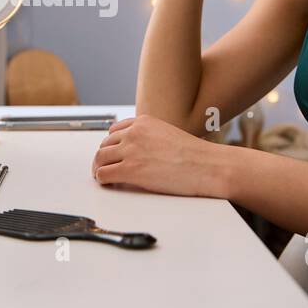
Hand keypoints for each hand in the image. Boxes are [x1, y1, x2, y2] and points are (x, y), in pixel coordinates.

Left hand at [91, 114, 224, 197]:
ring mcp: (131, 151)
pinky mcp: (130, 170)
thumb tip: (141, 151)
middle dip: (104, 157)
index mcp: (143, 122)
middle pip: (105, 145)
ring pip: (100, 159)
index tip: (111, 153)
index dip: (111, 145)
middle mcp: (134, 133)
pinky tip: (109, 184)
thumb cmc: (196, 156)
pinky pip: (103, 174)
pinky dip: (102, 180)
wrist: (208, 166)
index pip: (114, 130)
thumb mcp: (169, 134)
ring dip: (100, 169)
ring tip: (104, 177)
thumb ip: (151, 138)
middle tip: (106, 167)